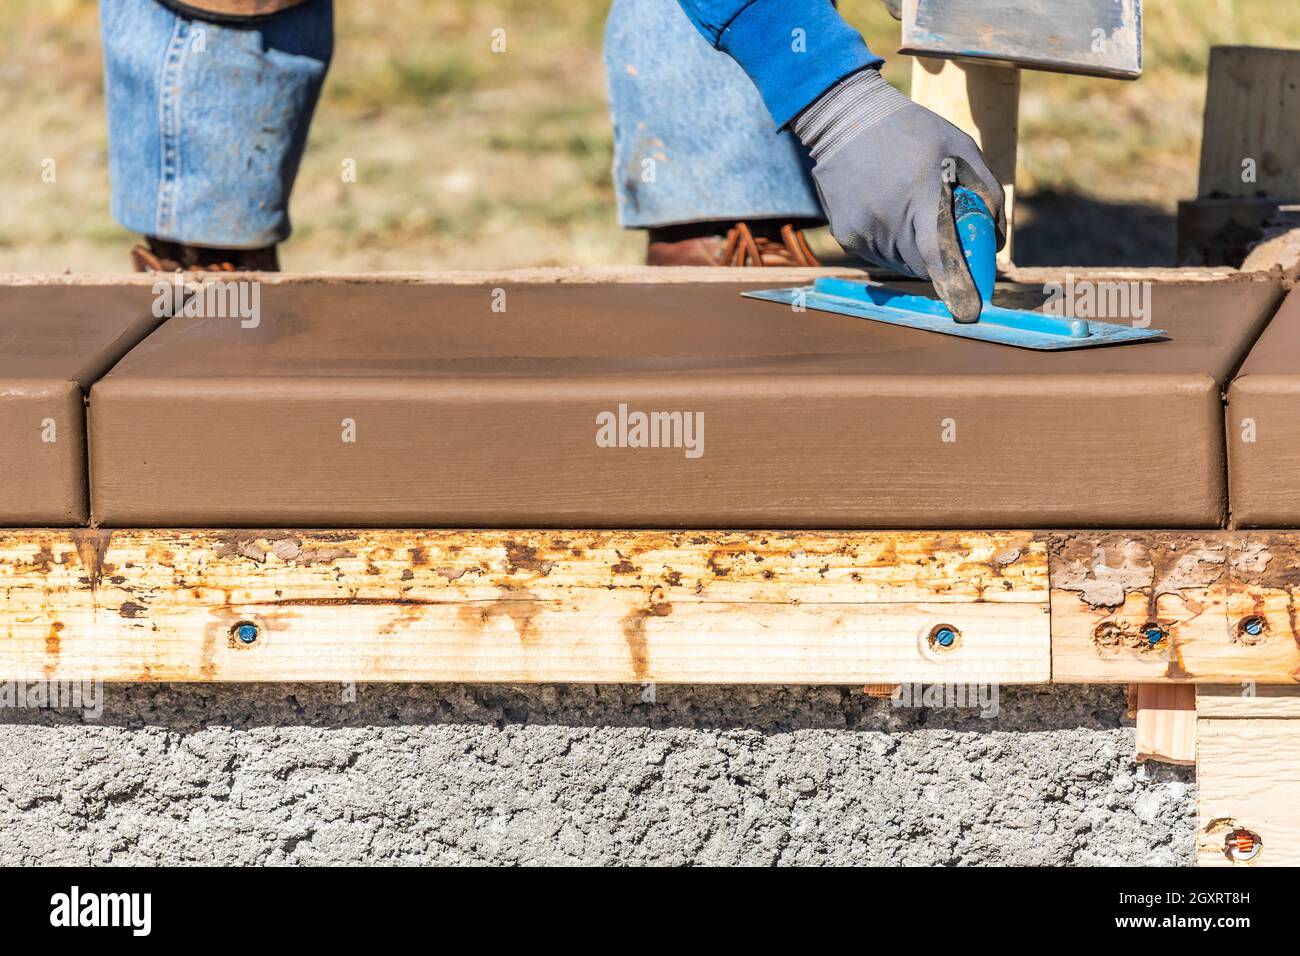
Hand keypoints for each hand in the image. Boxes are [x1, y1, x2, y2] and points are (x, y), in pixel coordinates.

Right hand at [793, 68, 1006, 321]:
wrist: (845, 117)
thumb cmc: (912, 130)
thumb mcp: (961, 146)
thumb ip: (985, 193)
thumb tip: (995, 242)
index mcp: (921, 196)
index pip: (940, 258)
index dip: (958, 287)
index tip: (971, 309)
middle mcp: (889, 219)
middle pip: (923, 268)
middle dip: (940, 263)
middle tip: (946, 241)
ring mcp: (864, 230)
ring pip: (901, 264)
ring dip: (916, 252)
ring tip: (912, 213)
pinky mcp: (847, 235)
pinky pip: (879, 255)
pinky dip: (892, 244)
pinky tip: (889, 211)